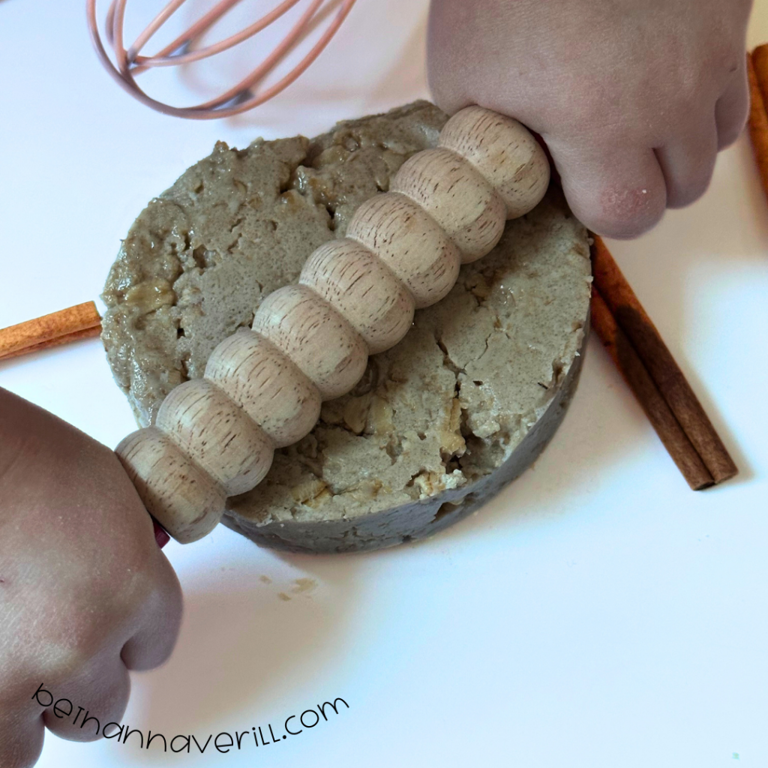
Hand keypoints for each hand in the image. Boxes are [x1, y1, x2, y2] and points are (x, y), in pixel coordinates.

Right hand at [0, 389, 181, 766]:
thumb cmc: (33, 458)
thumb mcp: (112, 501)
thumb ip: (126, 559)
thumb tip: (122, 584)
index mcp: (136, 589)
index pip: (156, 647)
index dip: (131, 637)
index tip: (112, 629)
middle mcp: (86, 643)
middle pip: (105, 703)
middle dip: (85, 679)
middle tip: (56, 645)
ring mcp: (19, 676)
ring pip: (44, 735)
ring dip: (34, 709)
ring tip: (17, 666)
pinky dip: (1, 722)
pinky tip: (0, 681)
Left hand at [428, 0, 751, 237]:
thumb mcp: (462, 78)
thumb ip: (495, 140)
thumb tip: (520, 166)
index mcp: (601, 125)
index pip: (628, 216)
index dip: (603, 212)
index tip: (580, 188)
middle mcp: (671, 95)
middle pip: (685, 187)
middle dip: (646, 184)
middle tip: (606, 157)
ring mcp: (710, 47)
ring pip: (719, 136)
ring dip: (681, 142)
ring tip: (636, 116)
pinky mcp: (729, 5)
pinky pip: (733, 74)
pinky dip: (702, 87)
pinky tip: (659, 65)